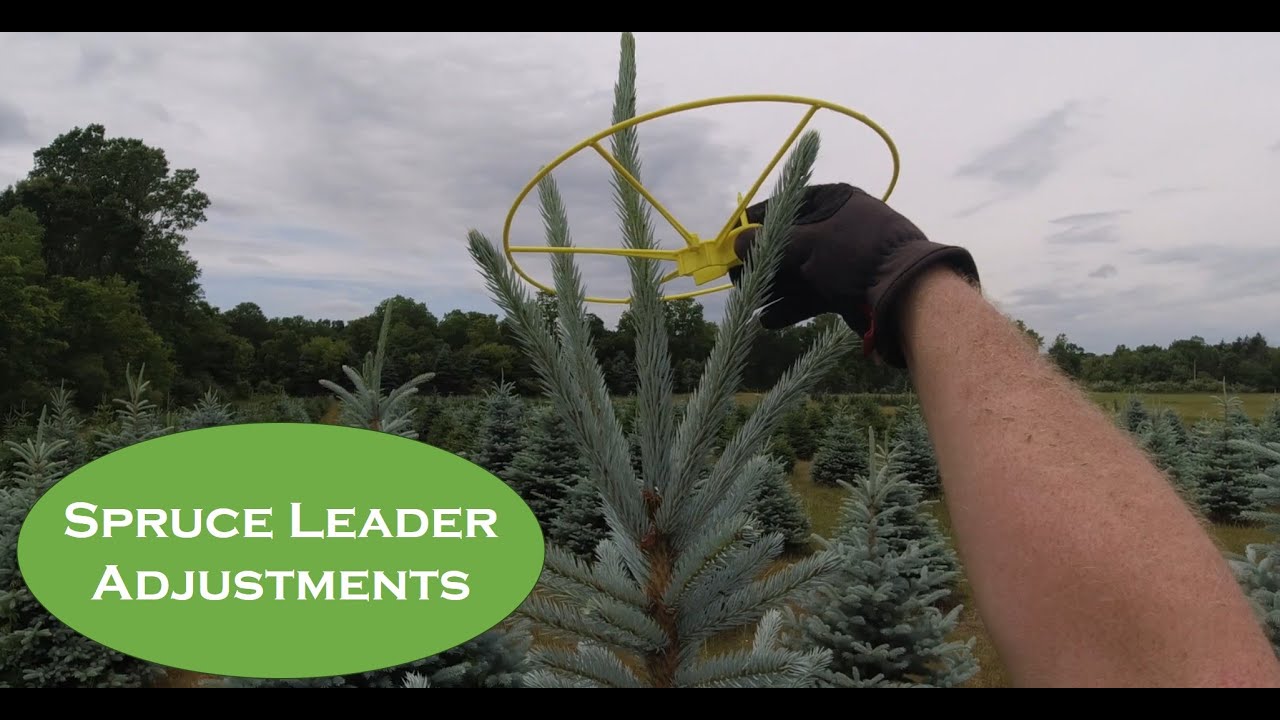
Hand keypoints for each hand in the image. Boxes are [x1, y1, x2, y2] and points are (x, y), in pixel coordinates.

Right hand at [728, 182, 978, 367]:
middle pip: (791, 242)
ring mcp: (844, 259)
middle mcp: (839, 226)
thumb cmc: (857, 254)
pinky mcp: (848, 287)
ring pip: (800, 271)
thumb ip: (770, 244)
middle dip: (762, 261)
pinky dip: (792, 305)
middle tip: (733, 275)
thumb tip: (736, 242)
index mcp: (835, 201)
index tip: (734, 236)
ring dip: (773, 287)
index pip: (788, 204)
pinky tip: (769, 320)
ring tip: (747, 300)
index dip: (759, 221)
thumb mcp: (808, 244)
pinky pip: (813, 293)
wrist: (907, 293)